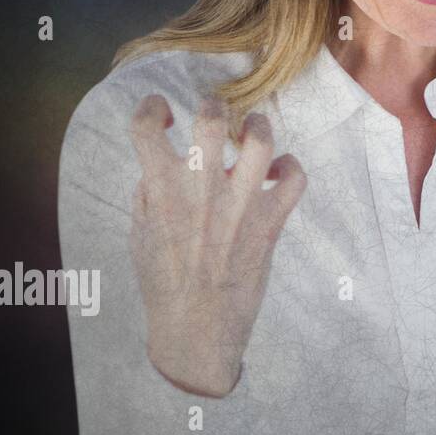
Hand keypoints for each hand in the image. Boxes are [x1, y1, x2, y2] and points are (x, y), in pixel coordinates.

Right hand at [128, 94, 307, 396]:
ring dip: (258, 127)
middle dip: (213, 105)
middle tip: (213, 113)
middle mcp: (202, 191)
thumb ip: (149, 193)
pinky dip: (291, 168)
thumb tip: (162, 165)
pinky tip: (277, 172)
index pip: (145, 126)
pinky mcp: (270, 222)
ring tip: (251, 130)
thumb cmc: (164, 283)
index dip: (151, 107)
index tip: (161, 112)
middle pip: (212, 119)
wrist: (197, 329)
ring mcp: (240, 205)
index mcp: (160, 191)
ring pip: (261, 141)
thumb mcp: (140, 234)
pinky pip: (295, 179)